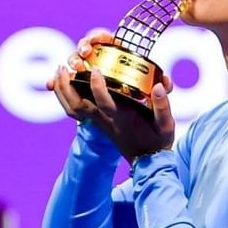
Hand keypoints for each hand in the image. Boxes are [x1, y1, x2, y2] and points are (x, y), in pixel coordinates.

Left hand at [46, 33, 176, 161]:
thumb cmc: (158, 141)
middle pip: (78, 104)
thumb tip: (159, 84)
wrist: (148, 161)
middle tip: (64, 66)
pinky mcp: (98, 122)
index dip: (98, 86)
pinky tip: (66, 83)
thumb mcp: (167, 124)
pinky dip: (66, 97)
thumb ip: (163, 105)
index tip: (96, 69)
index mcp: (123, 118)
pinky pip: (76, 110)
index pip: (105, 102)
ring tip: (60, 72)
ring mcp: (100, 122)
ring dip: (62, 90)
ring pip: (73, 108)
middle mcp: (107, 120)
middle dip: (67, 85)